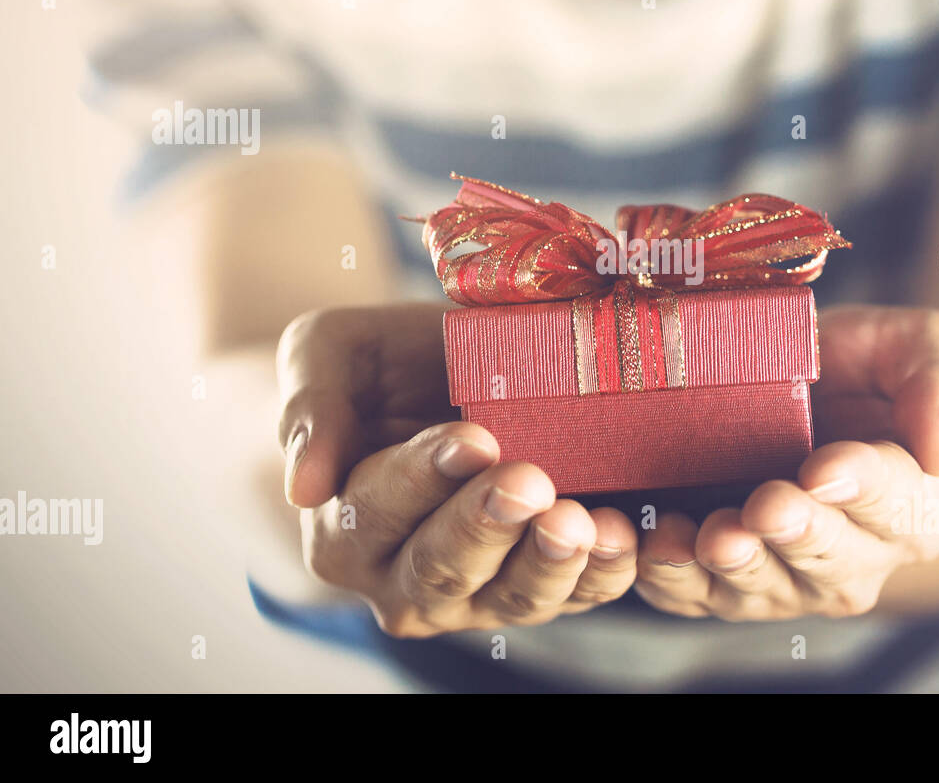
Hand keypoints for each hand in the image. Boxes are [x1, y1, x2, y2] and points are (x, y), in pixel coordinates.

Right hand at [275, 304, 637, 636]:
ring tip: (580, 521)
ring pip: (513, 596)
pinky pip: (577, 594)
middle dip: (488, 524)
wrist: (443, 378)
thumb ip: (310, 406)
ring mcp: (477, 594)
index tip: (471, 438)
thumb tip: (303, 485)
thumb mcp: (329, 353)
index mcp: (342, 528)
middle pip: (444, 567)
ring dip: (550, 562)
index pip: (376, 510)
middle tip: (529, 480)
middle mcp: (403, 578)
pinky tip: (625, 534)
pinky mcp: (543, 586)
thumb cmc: (382, 364)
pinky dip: (603, 572)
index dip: (423, 477)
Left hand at [634, 305, 938, 620]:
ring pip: (763, 587)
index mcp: (914, 504)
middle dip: (794, 533)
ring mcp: (788, 577)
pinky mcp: (724, 580)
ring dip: (734, 565)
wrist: (820, 395)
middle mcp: (857, 557)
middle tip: (765, 506)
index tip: (825, 469)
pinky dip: (673, 578)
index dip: (860, 486)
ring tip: (713, 535)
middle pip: (828, 559)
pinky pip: (697, 595)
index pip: (894, 503)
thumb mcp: (924, 347)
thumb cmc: (876, 370)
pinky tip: (655, 545)